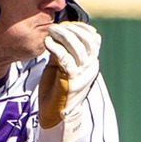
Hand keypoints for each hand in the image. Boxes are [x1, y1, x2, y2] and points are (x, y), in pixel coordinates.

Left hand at [38, 22, 100, 141]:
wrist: (54, 117)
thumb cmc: (56, 91)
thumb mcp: (60, 67)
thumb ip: (62, 51)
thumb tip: (59, 33)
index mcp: (90, 63)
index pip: (93, 39)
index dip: (80, 28)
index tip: (65, 24)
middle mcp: (90, 68)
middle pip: (87, 40)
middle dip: (71, 29)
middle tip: (54, 26)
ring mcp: (82, 75)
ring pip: (78, 48)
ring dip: (63, 36)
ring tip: (50, 31)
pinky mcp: (71, 81)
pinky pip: (66, 59)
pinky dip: (56, 48)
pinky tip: (47, 43)